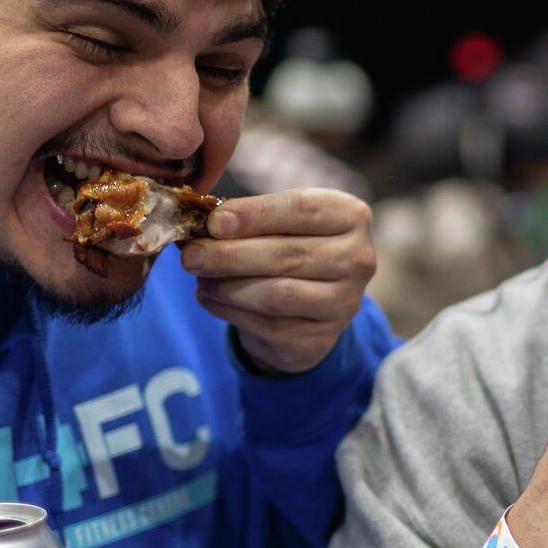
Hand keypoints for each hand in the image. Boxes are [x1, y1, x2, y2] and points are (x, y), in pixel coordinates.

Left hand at [179, 188, 375, 374]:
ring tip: (199, 276)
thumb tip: (201, 223)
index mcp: (350, 216)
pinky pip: (265, 324)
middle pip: (286, 255)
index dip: (255, 215)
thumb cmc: (289, 248)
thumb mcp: (279, 223)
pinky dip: (228, 309)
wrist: (309, 307)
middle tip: (190, 255)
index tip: (214, 222)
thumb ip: (250, 218)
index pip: (302, 210)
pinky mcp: (319, 338)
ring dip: (227, 285)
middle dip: (230, 255)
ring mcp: (343, 303)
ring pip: (276, 294)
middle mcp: (357, 259)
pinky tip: (209, 297)